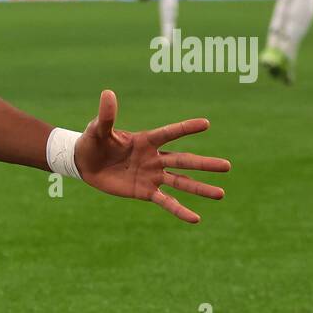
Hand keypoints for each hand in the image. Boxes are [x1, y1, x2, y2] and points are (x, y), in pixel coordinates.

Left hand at [74, 90, 229, 223]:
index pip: (169, 133)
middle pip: (183, 160)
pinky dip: (180, 210)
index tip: (206, 123)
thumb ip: (106, 116)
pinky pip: (165, 202)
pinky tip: (196, 218)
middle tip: (227, 166)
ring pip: (181, 182)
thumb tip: (107, 93)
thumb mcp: (98, 130)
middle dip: (204, 164)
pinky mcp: (145, 192)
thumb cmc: (93, 142)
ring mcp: (152, 176)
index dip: (185, 128)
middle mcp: (154, 158)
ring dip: (200, 188)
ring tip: (221, 194)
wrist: (85, 164)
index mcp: (146, 140)